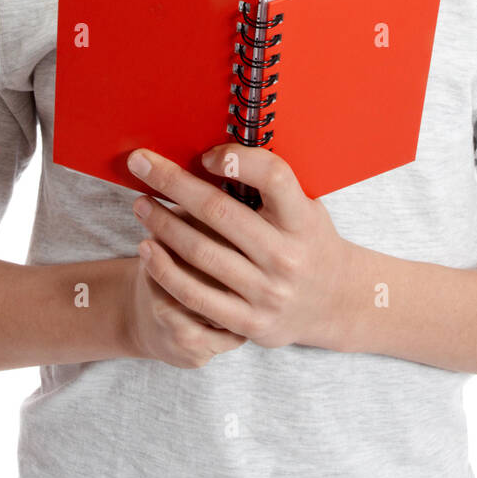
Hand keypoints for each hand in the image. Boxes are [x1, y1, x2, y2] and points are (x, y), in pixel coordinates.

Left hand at [126, 143, 351, 349]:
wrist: (335, 303)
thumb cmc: (308, 241)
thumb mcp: (304, 208)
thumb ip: (270, 188)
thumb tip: (213, 154)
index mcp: (303, 220)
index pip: (273, 177)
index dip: (236, 160)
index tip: (205, 156)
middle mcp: (287, 256)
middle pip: (220, 212)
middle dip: (173, 183)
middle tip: (141, 165)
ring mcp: (267, 292)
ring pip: (200, 253)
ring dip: (162, 224)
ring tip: (141, 205)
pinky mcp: (249, 323)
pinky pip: (195, 296)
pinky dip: (165, 270)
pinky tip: (146, 251)